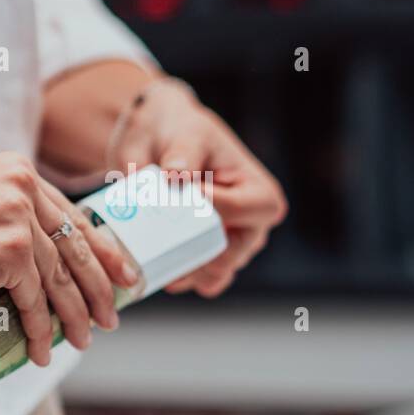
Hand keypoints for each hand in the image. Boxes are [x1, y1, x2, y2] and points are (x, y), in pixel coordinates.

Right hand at [0, 153, 135, 365]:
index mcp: (17, 170)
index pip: (72, 217)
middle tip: (110, 317)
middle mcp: (21, 185)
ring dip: (74, 316)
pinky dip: (40, 328)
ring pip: (58, 277)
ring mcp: (16, 215)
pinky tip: (43, 349)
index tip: (125, 275)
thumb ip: (19, 218)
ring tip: (83, 339)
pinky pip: (33, 297)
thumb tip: (67, 258)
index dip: (103, 251)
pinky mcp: (9, 248)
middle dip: (98, 288)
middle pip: (73, 247)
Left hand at [113, 81, 286, 297]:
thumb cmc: (181, 133)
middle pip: (227, 255)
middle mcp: (255, 228)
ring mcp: (233, 249)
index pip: (239, 212)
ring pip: (211, 275)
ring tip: (152, 255)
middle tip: (157, 237)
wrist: (161, 142)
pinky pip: (198, 281)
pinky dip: (176, 276)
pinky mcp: (211, 260)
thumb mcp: (185, 133)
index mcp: (260, 194)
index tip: (183, 194)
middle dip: (190, 251)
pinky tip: (157, 264)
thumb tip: (177, 173)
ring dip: (181, 270)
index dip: (210, 209)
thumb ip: (183, 152)